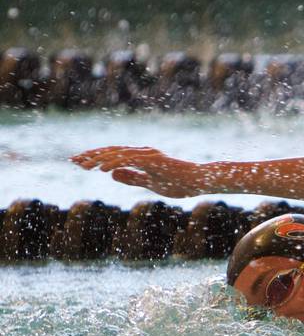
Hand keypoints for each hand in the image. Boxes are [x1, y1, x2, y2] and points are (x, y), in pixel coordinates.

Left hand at [70, 146, 206, 197]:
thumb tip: (112, 174)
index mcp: (142, 157)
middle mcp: (143, 152)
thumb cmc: (180, 183)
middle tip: (73, 161)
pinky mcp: (153, 160)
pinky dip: (114, 162)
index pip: (114, 155)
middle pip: (111, 151)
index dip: (96, 158)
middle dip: (91, 156)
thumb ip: (132, 177)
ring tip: (83, 165)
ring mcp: (148, 155)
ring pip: (117, 154)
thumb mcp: (150, 183)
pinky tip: (102, 168)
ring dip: (98, 159)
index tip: (80, 163)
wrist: (199, 181)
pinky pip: (129, 160)